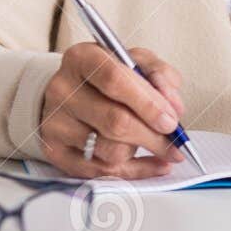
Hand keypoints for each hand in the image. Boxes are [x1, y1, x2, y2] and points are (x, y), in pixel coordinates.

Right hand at [38, 44, 186, 179]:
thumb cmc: (109, 75)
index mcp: (83, 58)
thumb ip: (160, 76)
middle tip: (175, 141)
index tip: (171, 120)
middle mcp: (63, 90)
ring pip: (109, 150)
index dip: (148, 104)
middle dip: (153, 136)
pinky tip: (154, 163)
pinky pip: (100, 171)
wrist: (71, 92)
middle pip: (115, 121)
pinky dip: (134, 171)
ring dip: (140, 150)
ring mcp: (55, 123)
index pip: (116, 81)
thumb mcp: (137, 61)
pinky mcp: (54, 151)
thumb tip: (173, 107)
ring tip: (154, 142)